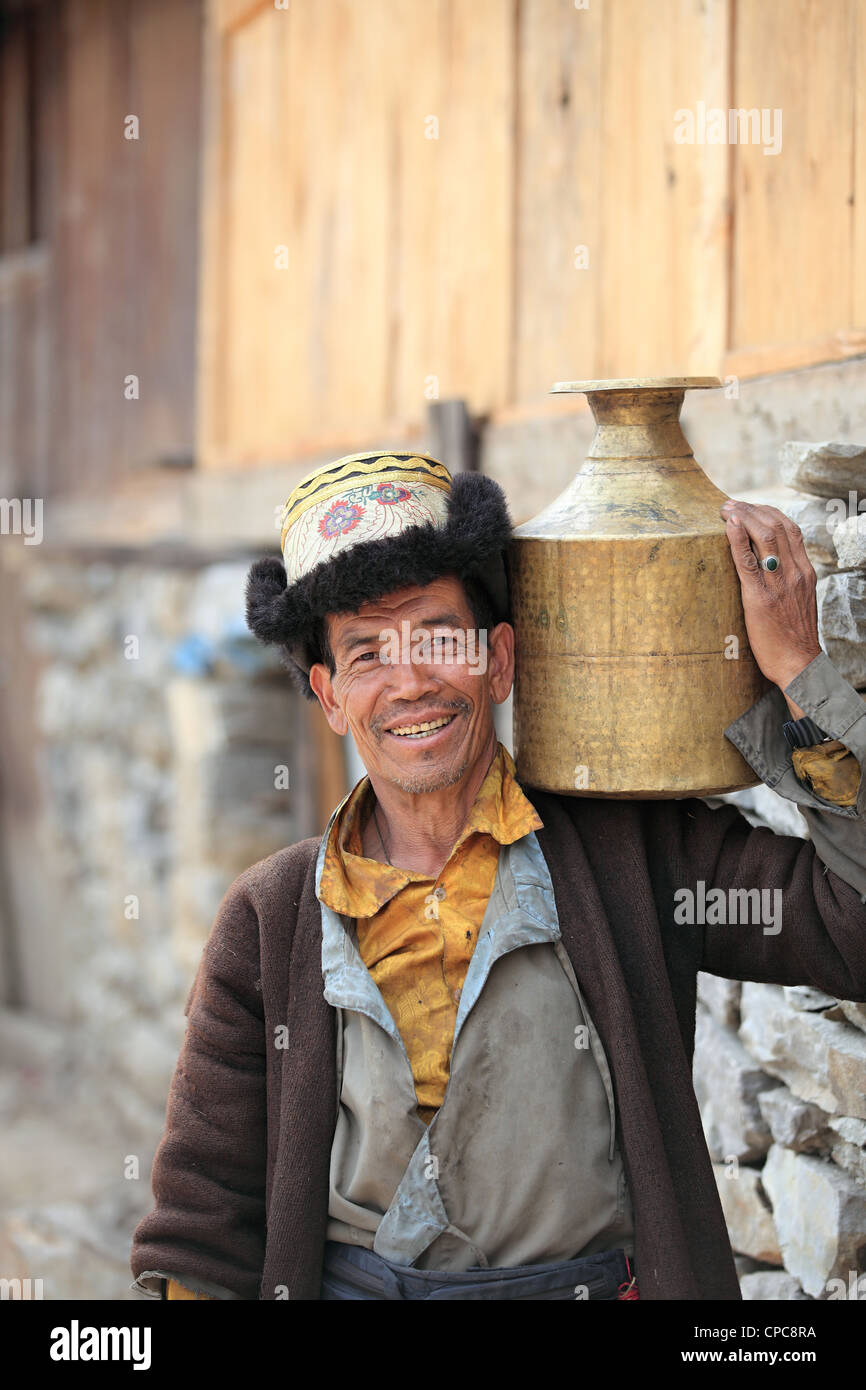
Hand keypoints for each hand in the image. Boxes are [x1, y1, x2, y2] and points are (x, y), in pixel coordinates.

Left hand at [719, 499, 821, 704]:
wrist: (799, 664)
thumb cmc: (794, 637)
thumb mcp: (799, 601)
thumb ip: (788, 581)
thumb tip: (769, 567)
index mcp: (805, 572)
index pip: (791, 530)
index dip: (769, 512)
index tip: (750, 507)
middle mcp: (795, 573)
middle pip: (777, 527)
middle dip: (752, 510)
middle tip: (731, 504)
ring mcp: (779, 585)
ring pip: (766, 538)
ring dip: (743, 518)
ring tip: (726, 509)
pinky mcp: (760, 599)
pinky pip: (748, 563)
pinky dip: (738, 540)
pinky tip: (729, 526)